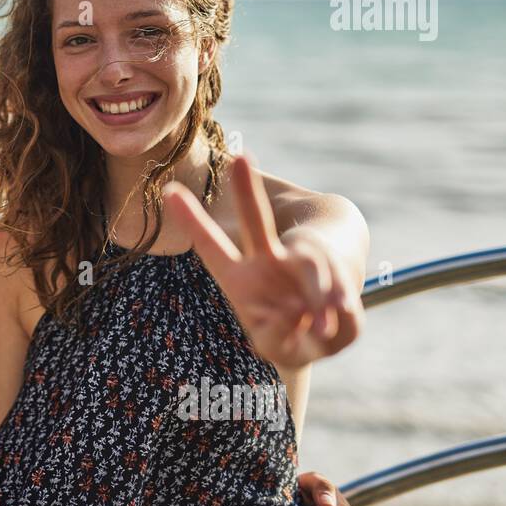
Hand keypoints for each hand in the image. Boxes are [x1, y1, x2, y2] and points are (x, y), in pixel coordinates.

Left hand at [163, 154, 362, 368]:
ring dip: (318, 294)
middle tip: (239, 158)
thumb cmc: (285, 337)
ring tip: (318, 325)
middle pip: (256, 222)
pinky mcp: (333, 275)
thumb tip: (298, 316)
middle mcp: (266, 262)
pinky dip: (335, 312)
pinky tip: (330, 325)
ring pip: (310, 265)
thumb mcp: (274, 346)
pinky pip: (336, 291)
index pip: (212, 246)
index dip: (192, 221)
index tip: (168, 192)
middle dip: (248, 190)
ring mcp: (300, 265)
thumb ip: (277, 337)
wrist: (321, 336)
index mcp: (239, 277)